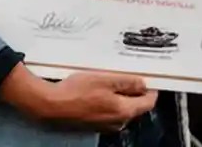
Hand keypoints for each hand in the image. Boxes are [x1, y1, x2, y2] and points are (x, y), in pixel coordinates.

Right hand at [0, 65, 156, 131]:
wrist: (51, 106)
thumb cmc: (77, 91)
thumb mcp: (105, 79)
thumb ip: (128, 82)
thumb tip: (144, 84)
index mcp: (124, 111)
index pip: (148, 102)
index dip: (150, 88)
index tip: (146, 76)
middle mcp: (118, 122)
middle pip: (134, 106)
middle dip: (132, 91)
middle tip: (123, 74)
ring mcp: (105, 126)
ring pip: (120, 109)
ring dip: (118, 96)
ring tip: (106, 80)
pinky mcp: (93, 125)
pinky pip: (107, 112)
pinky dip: (106, 102)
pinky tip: (95, 91)